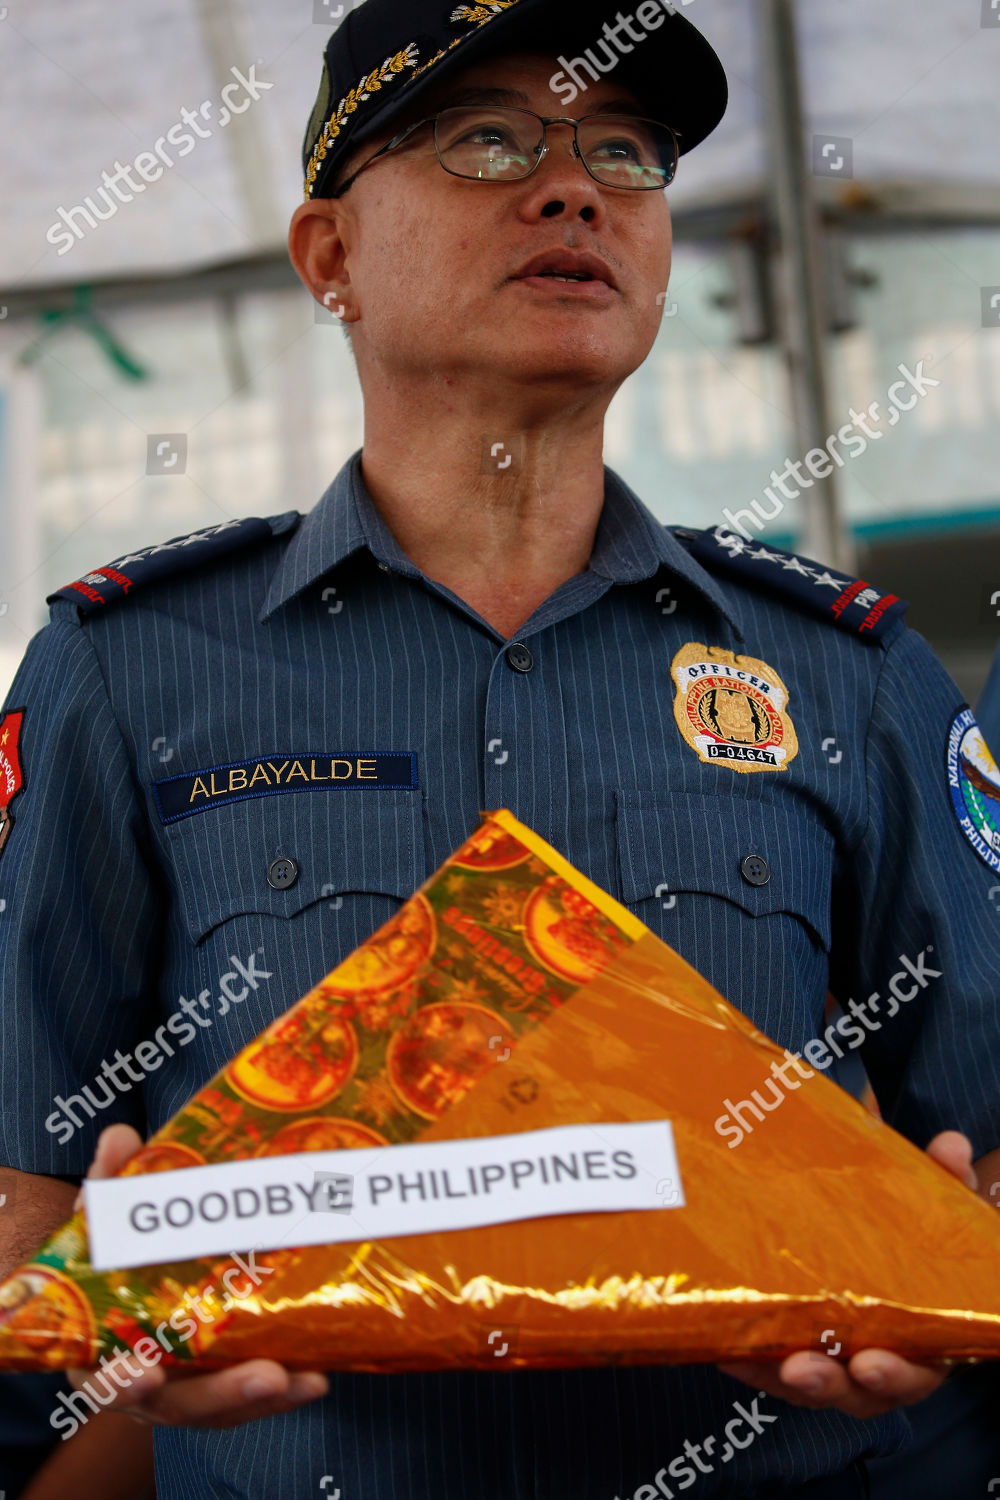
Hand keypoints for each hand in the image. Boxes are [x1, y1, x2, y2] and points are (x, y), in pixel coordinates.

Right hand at [68, 1124, 329, 1428]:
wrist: (142, 1268)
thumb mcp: (110, 1215)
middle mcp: (141, 1378)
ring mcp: (185, 1387)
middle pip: (176, 1401)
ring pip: (221, 1404)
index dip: (120, 1379)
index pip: (102, 1375)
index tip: (148, 1373)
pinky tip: (316, 1378)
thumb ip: (112, 1181)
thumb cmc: (119, 1249)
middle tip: (266, 1376)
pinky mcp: (223, 1381)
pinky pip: (252, 1395)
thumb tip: (120, 1139)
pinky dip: (285, 1390)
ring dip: (263, 1395)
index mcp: (98, 1346)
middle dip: (221, 1392)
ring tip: (305, 1379)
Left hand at [717, 1130, 976, 1417]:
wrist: (878, 1234)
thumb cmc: (911, 1235)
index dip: (895, 1375)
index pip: (916, 1370)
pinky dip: (749, 1361)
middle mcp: (876, 1359)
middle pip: (856, 1390)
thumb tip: (952, 1145)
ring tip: (759, 1358)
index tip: (869, 1364)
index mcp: (921, 1336)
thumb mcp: (930, 1206)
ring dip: (783, 1376)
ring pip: (808, 1383)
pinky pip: (767, 1367)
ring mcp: (831, 1359)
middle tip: (802, 1369)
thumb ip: (945, 1178)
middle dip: (829, 1382)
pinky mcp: (790, 1349)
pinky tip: (725, 1348)